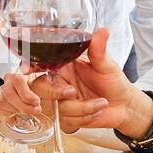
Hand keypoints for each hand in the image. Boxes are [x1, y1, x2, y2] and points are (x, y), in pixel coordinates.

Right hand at [0, 71, 71, 117]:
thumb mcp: (50, 87)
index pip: (18, 80)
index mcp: (21, 73)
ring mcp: (1, 91)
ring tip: (28, 112)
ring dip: (16, 109)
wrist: (30, 95)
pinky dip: (4, 112)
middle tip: (36, 110)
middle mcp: (9, 81)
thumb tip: (71, 92)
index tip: (36, 102)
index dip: (26, 93)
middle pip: (8, 93)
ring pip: (1, 101)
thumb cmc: (41, 89)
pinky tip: (14, 113)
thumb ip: (58, 89)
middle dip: (23, 105)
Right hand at [27, 28, 152, 135]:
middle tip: (73, 92)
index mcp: (63, 66)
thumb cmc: (114, 81)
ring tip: (101, 103)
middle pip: (39, 88)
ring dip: (83, 108)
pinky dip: (86, 117)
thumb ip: (98, 50)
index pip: (40, 64)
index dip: (30, 67)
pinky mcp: (66, 119)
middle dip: (55, 92)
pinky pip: (67, 121)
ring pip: (57, 107)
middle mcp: (58, 83)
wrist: (124, 105)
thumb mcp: (106, 64)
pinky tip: (97, 110)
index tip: (28, 69)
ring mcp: (61, 102)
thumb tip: (102, 31)